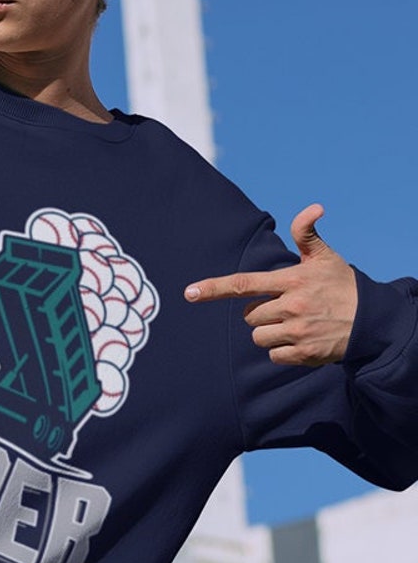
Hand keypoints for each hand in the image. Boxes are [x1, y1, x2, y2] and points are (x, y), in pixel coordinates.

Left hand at [184, 204, 357, 366]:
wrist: (373, 321)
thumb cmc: (343, 286)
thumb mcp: (325, 257)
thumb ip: (307, 234)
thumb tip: (314, 207)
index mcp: (291, 281)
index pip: (244, 283)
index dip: (214, 288)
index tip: (189, 292)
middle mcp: (292, 306)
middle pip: (249, 316)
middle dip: (262, 314)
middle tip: (287, 309)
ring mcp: (298, 330)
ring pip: (258, 336)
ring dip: (271, 333)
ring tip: (295, 325)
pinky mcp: (305, 353)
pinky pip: (274, 355)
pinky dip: (283, 351)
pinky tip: (302, 341)